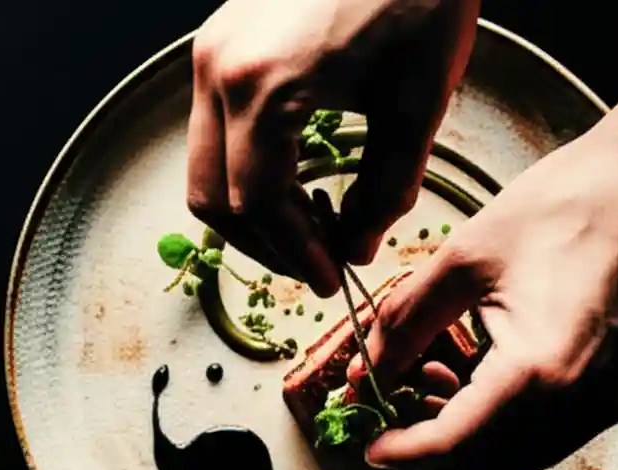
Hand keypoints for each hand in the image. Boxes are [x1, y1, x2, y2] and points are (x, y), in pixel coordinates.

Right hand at [185, 0, 480, 296]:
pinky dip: (246, 170)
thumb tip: (357, 249)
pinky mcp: (219, 44)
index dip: (298, 254)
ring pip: (203, 169)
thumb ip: (385, 190)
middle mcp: (216, 70)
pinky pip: (212, 131)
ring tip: (312, 226)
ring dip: (251, 213)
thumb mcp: (415, 106)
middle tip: (320, 262)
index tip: (335, 278)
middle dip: (267, 245)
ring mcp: (209, 53)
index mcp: (263, 87)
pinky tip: (298, 179)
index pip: (259, 205)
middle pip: (213, 198)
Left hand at [347, 110, 617, 469]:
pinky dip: (513, 426)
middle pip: (489, 466)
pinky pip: (558, 433)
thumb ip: (406, 322)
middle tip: (396, 421)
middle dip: (435, 454)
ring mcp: (613, 400)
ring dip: (474, 442)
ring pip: (525, 457)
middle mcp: (583, 400)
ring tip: (437, 387)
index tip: (371, 447)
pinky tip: (486, 379)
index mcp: (538, 368)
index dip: (403, 452)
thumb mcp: (464, 257)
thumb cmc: (565, 204)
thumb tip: (367, 368)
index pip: (454, 444)